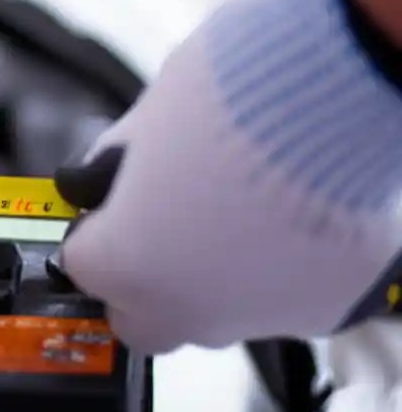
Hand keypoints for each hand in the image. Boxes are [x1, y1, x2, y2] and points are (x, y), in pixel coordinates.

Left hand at [53, 0, 401, 354]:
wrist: (325, 92)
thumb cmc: (224, 95)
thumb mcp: (143, 123)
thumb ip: (114, 168)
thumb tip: (103, 179)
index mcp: (120, 266)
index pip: (84, 269)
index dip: (99, 234)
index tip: (115, 212)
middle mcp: (183, 310)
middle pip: (147, 319)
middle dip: (149, 282)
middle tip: (170, 229)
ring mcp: (256, 318)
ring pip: (220, 316)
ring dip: (219, 277)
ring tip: (244, 211)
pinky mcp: (324, 309)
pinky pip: (290, 298)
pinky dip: (286, 266)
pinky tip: (294, 217)